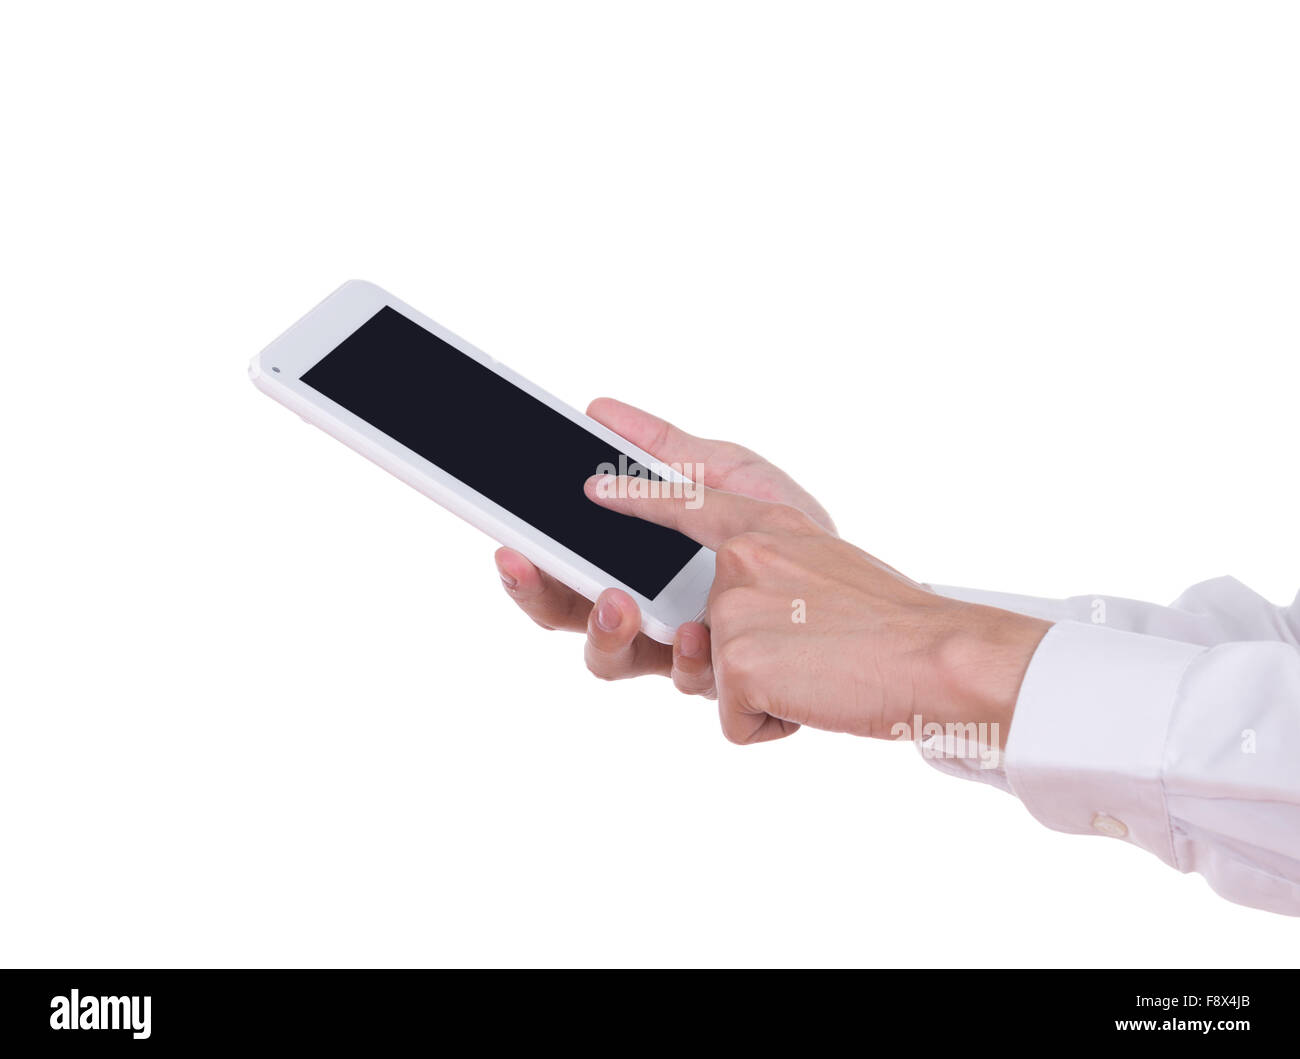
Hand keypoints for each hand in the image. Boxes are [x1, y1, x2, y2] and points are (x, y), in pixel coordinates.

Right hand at [494, 398, 834, 697]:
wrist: (861, 579)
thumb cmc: (791, 529)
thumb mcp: (727, 474)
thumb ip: (664, 452)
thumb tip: (599, 410)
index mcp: (635, 569)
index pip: (565, 573)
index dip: (529, 567)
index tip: (506, 547)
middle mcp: (648, 617)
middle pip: (570, 622)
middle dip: (544, 598)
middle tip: (534, 568)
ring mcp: (684, 652)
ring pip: (615, 662)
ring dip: (606, 631)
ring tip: (618, 601)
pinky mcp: (727, 684)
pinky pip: (690, 684)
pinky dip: (690, 658)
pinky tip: (699, 632)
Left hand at [584, 474, 1051, 744]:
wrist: (940, 658)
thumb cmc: (891, 624)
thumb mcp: (826, 565)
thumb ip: (772, 568)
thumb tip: (713, 615)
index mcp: (764, 529)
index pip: (687, 503)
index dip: (637, 496)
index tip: (594, 487)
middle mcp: (741, 560)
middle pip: (692, 626)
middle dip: (705, 649)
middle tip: (768, 641)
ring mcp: (733, 611)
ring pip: (711, 676)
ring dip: (760, 691)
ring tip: (816, 670)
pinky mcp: (737, 663)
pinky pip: (733, 718)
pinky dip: (775, 726)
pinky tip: (816, 698)